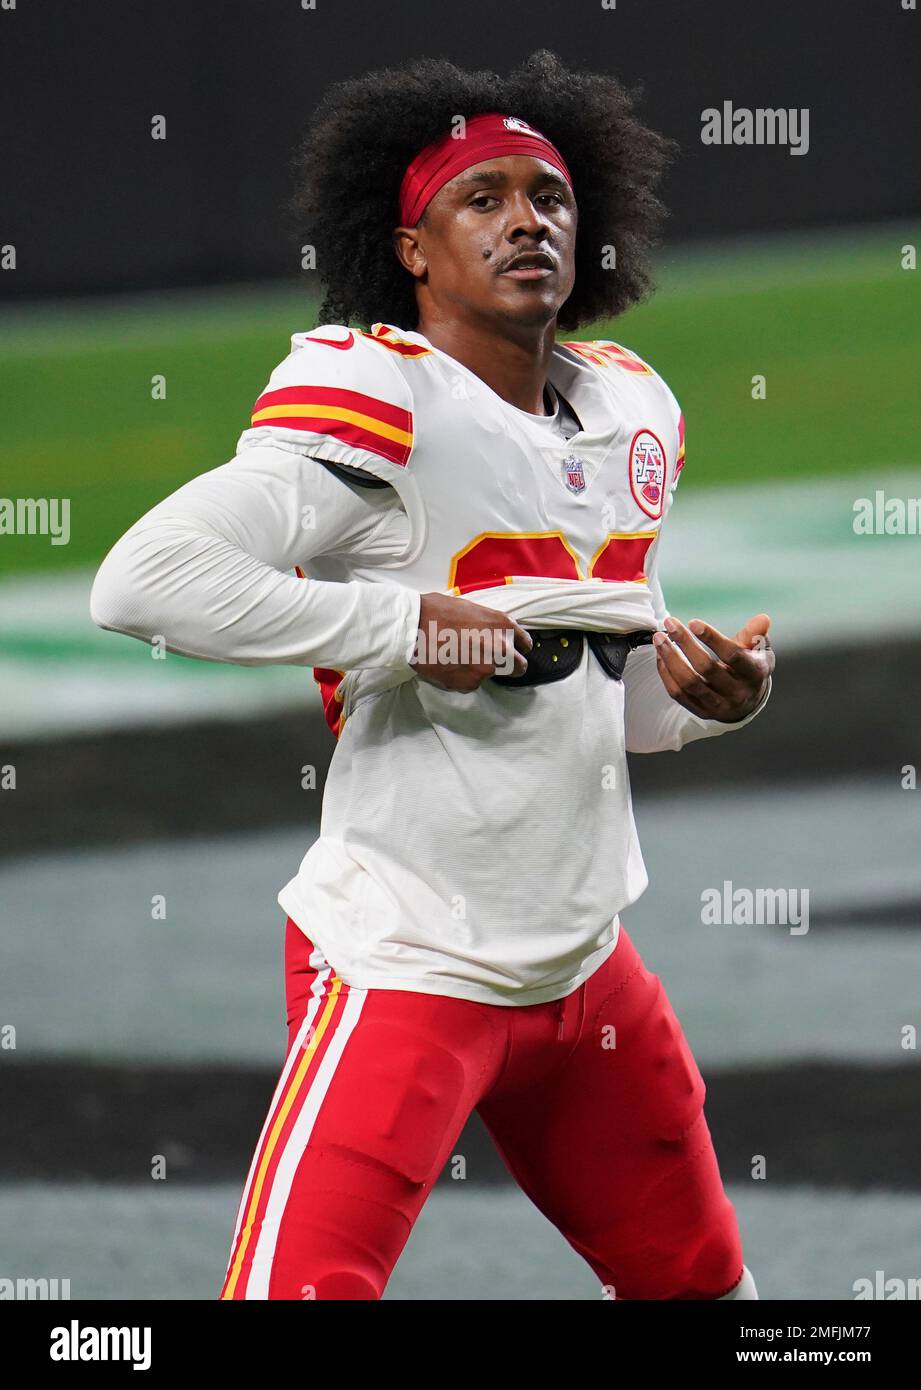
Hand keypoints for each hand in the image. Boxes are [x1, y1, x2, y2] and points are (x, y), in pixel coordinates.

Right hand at [410, 592, 532, 691]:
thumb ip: (488, 624)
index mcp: (503, 625)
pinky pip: (471, 683)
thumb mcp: (471, 609)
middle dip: (510, 666)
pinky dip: (462, 677)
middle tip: (492, 662)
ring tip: (458, 658)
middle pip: (519, 667)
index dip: (517, 647)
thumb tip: (491, 633)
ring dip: (480, 670)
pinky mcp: (470, 683)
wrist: (413, 627)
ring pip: (491, 675)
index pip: (525, 643)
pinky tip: (448, 665)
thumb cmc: (437, 611)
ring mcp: (487, 668)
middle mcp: (501, 648)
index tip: (512, 650)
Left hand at [652, 613, 773, 721]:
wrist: (747, 702)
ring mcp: (718, 705)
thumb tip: (762, 619)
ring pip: (688, 683)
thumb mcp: (759, 650)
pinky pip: (678, 694)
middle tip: (670, 623)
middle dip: (685, 643)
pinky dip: (666, 674)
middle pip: (706, 668)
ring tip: (659, 638)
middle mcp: (737, 693)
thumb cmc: (750, 667)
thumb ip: (755, 634)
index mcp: (754, 674)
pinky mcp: (701, 712)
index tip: (694, 622)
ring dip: (670, 659)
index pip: (732, 655)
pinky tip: (661, 656)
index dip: (712, 638)